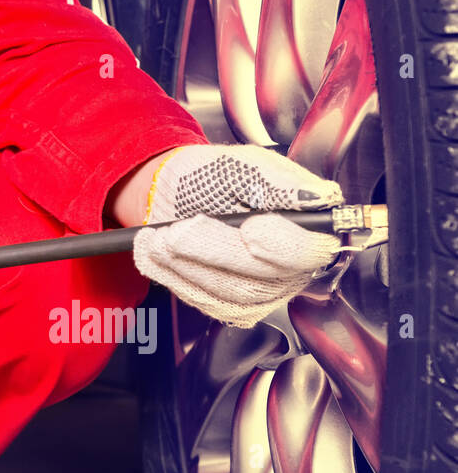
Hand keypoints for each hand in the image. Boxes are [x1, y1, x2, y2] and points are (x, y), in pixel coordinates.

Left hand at [131, 143, 345, 327]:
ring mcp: (262, 293)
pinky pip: (203, 301)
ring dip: (184, 262)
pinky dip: (172, 275)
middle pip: (261, 279)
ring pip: (227, 293)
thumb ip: (279, 180)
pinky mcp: (230, 306)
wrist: (171, 194)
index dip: (282, 244)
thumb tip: (317, 195)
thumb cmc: (211, 176)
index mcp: (306, 229)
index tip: (250, 227)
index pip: (311, 251)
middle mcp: (291, 268)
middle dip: (213, 250)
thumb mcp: (243, 165)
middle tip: (178, 230)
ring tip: (158, 236)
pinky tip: (155, 253)